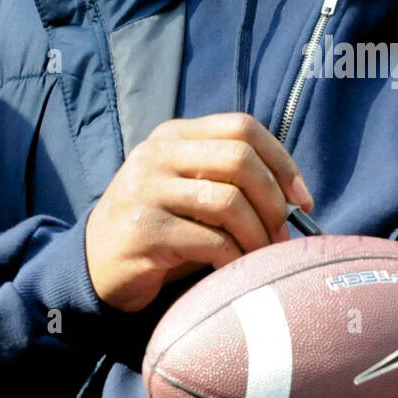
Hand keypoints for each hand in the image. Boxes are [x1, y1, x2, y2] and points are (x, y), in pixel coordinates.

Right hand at [84, 112, 312, 312]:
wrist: (95, 263)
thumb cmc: (160, 227)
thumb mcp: (188, 188)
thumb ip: (229, 179)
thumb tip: (295, 199)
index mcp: (174, 135)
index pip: (242, 127)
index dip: (281, 161)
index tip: (302, 198)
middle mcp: (158, 155)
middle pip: (239, 159)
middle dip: (273, 199)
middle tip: (282, 232)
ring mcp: (147, 190)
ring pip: (228, 201)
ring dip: (258, 234)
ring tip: (263, 255)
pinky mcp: (144, 231)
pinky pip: (211, 241)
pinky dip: (235, 258)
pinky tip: (235, 270)